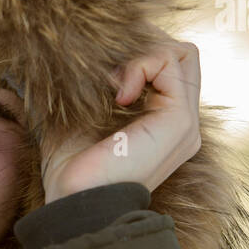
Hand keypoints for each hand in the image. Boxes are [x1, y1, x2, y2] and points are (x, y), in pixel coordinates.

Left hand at [42, 40, 202, 202]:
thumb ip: (84, 90)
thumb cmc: (70, 170)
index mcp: (162, 125)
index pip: (170, 68)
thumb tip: (63, 59)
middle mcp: (180, 124)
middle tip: (112, 67)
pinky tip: (118, 96)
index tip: (104, 68)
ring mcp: (185, 123)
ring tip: (113, 87)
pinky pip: (170, 63)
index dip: (139, 53)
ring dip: (141, 56)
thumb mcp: (76, 120)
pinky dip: (139, 66)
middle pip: (183, 56)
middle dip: (146, 45)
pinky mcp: (180, 120)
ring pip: (182, 53)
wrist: (76, 203)